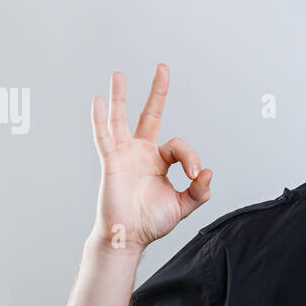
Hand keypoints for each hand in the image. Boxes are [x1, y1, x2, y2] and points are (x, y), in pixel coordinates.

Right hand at [89, 64, 211, 252]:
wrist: (129, 236)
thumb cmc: (151, 222)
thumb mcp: (183, 206)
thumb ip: (199, 191)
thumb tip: (208, 172)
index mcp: (158, 161)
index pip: (178, 146)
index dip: (190, 158)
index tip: (194, 176)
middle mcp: (141, 152)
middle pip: (150, 115)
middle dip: (157, 92)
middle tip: (163, 69)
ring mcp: (124, 154)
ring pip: (121, 119)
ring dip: (119, 97)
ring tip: (118, 74)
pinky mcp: (110, 161)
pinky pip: (104, 136)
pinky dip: (99, 119)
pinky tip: (97, 100)